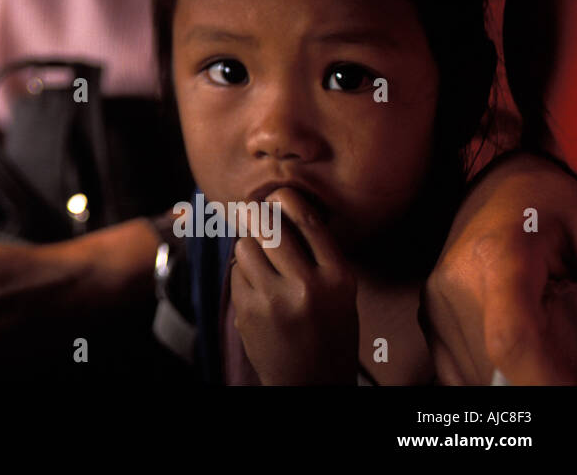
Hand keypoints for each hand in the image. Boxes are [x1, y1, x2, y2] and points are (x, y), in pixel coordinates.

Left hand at [231, 188, 357, 384]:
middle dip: (256, 216)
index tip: (276, 194)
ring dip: (248, 246)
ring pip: (245, 247)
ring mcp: (274, 300)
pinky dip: (242, 274)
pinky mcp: (248, 312)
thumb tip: (276, 208)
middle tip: (251, 212)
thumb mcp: (340, 294)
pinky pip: (236, 273)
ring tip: (259, 260)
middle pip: (269, 228)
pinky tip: (256, 289)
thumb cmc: (328, 332)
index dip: (286, 199)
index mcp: (339, 278)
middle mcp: (308, 287)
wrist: (312, 383)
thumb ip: (316, 256)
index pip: (308, 222)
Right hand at [423, 154, 576, 384]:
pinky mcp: (429, 318)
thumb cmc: (553, 207)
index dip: (545, 382)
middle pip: (498, 369)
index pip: (513, 340)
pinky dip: (492, 378)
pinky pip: (459, 373)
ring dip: (517, 380)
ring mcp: (436, 304)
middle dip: (543, 380)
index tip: (572, 390)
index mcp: (498, 256)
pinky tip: (519, 362)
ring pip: (478, 377)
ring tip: (547, 354)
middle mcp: (453, 283)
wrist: (503, 185)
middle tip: (570, 366)